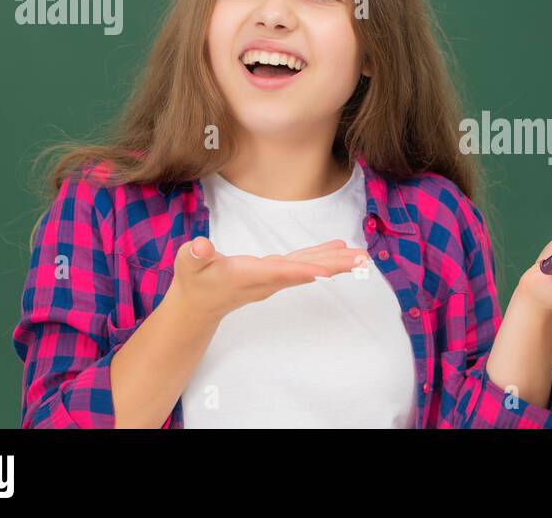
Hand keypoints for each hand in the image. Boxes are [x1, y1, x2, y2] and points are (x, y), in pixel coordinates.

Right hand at [169, 236, 371, 319]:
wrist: (199, 304)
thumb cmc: (194, 280)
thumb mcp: (189, 263)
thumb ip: (195, 255)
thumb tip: (200, 246)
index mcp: (250, 275)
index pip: (280, 273)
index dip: (303, 271)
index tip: (327, 271)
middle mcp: (268, 279)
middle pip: (306, 271)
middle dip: (335, 266)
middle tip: (363, 261)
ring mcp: (274, 277)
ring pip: (309, 267)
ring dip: (336, 262)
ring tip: (362, 256)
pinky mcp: (275, 272)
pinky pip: (304, 263)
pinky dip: (321, 256)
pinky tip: (338, 249)